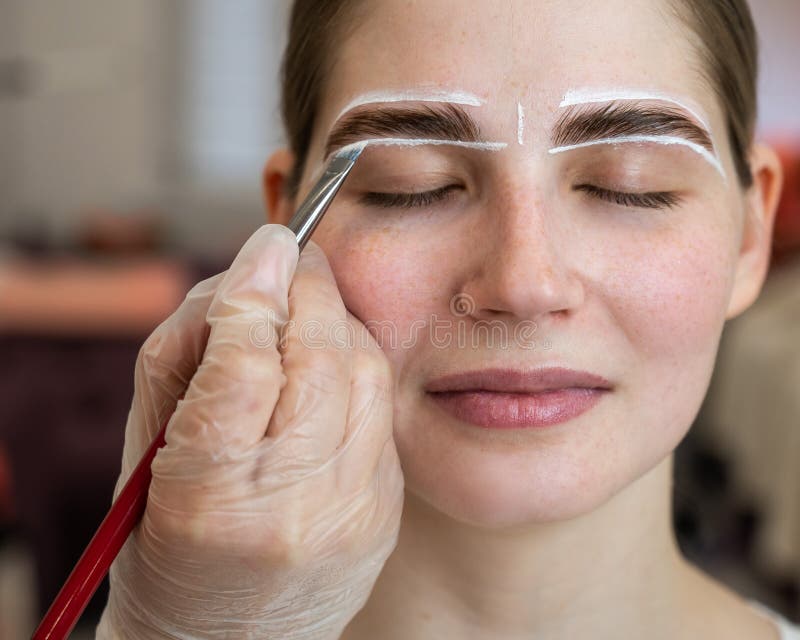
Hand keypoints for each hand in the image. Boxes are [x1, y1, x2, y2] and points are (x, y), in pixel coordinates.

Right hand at [96, 224, 403, 638]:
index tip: (266, 244)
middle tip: (295, 259)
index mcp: (211, 497)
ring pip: (367, 374)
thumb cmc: (167, 543)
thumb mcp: (145, 453)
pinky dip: (357, 369)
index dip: (257, 292)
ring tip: (309, 311)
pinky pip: (382, 409)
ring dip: (338, 322)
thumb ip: (186, 357)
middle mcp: (293, 507)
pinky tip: (331, 366)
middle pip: (322, 359)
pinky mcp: (386, 512)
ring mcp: (352, 513)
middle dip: (310, 291)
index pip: (246, 364)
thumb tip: (246, 276)